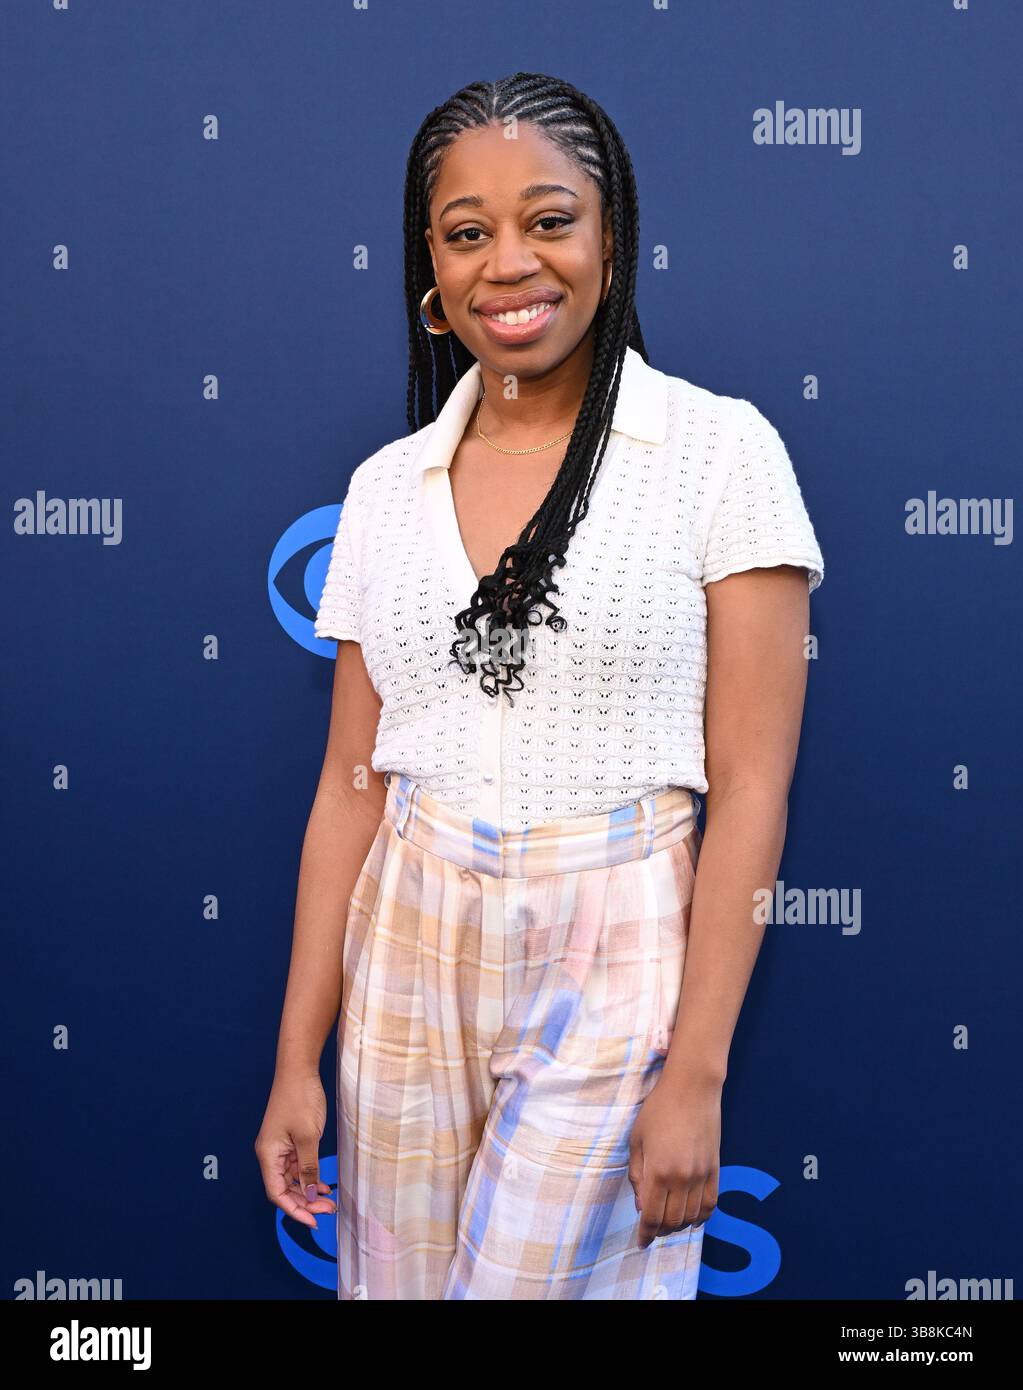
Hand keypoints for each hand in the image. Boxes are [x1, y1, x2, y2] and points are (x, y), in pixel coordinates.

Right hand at [254, 1070, 337, 1228]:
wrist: (299, 1070)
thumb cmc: (300, 1099)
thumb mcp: (308, 1137)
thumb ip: (308, 1168)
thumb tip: (308, 1197)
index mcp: (268, 1155)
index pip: (277, 1193)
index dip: (294, 1210)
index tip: (314, 1221)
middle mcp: (271, 1154)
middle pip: (284, 1188)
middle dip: (304, 1203)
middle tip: (327, 1211)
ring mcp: (280, 1147)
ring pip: (292, 1179)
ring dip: (308, 1191)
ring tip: (329, 1201)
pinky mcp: (290, 1140)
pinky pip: (298, 1166)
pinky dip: (310, 1176)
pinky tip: (323, 1184)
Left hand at [628, 1070, 720, 1247]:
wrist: (692, 1088)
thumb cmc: (658, 1109)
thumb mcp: (637, 1140)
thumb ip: (637, 1175)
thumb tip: (641, 1205)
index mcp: (658, 1171)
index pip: (651, 1216)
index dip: (645, 1234)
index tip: (641, 1242)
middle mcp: (681, 1178)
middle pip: (672, 1221)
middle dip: (660, 1231)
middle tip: (652, 1229)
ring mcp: (701, 1175)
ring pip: (691, 1217)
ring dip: (678, 1226)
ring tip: (668, 1222)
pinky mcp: (715, 1169)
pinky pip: (710, 1204)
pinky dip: (700, 1217)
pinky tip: (691, 1217)